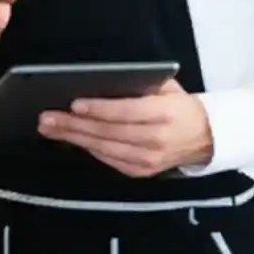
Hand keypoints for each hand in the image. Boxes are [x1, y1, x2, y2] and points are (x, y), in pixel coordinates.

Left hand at [37, 79, 213, 176]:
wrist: (205, 137)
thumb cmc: (178, 105)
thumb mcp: (166, 87)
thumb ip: (139, 84)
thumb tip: (100, 82)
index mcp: (165, 114)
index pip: (126, 112)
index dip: (99, 109)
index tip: (74, 104)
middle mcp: (156, 140)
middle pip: (108, 132)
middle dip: (74, 124)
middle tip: (47, 117)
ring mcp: (148, 160)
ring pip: (104, 147)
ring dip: (73, 137)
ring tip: (50, 127)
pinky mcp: (141, 172)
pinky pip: (108, 159)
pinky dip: (87, 148)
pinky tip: (70, 138)